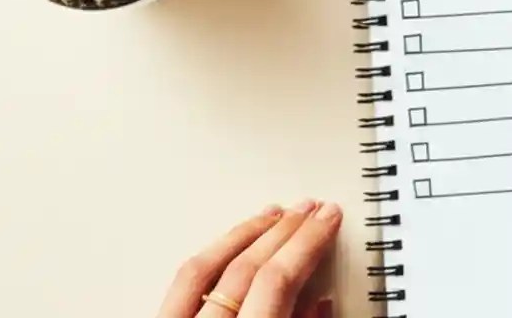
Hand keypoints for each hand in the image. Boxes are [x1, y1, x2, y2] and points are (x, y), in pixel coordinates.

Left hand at [157, 200, 341, 317]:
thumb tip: (318, 303)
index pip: (277, 281)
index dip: (307, 243)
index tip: (327, 218)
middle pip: (245, 266)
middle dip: (285, 231)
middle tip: (311, 208)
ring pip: (207, 264)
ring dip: (247, 232)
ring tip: (275, 212)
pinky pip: (184, 280)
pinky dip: (213, 252)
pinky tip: (233, 240)